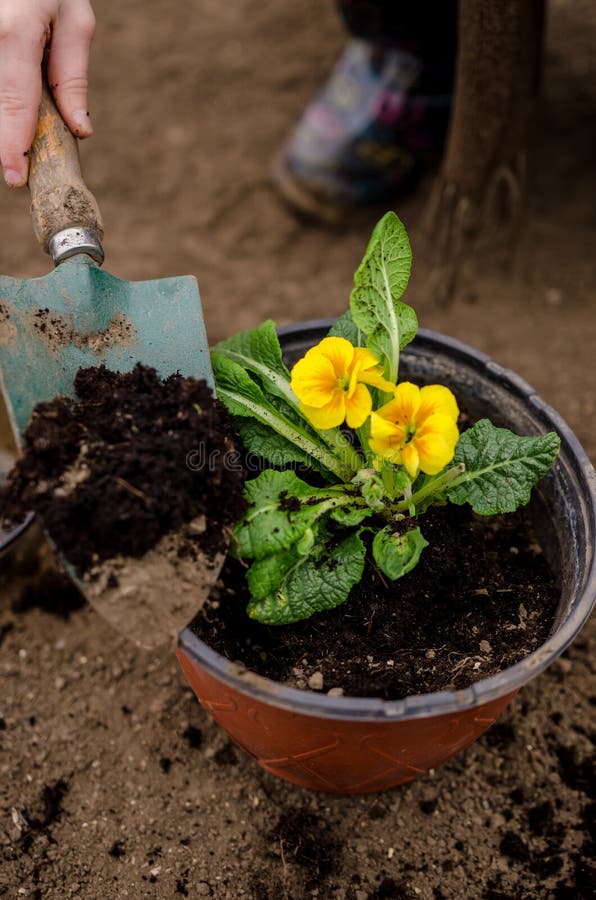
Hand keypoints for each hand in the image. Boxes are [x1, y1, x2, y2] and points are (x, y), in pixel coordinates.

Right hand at [0, 0, 94, 186]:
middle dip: (6, 136)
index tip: (14, 177)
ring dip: (5, 117)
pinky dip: (3, 101)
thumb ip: (73, 76)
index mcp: (16, 32)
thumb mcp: (75, 19)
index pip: (15, 102)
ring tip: (20, 130)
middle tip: (17, 164)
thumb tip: (80, 129)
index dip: (12, 145)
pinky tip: (13, 113)